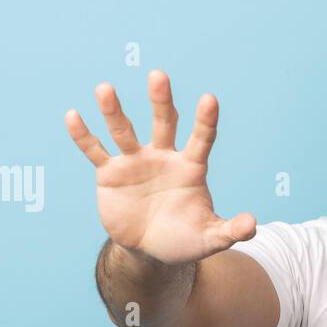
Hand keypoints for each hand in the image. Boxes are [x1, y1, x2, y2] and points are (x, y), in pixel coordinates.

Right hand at [64, 69, 255, 264]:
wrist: (149, 250)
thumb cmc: (184, 238)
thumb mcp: (209, 238)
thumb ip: (230, 230)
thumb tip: (252, 225)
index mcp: (190, 167)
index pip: (201, 139)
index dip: (205, 121)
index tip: (210, 99)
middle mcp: (163, 157)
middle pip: (163, 123)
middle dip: (161, 101)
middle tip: (158, 75)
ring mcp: (135, 162)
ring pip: (124, 131)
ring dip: (114, 111)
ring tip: (105, 89)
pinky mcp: (110, 174)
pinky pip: (96, 151)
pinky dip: (84, 136)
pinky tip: (74, 116)